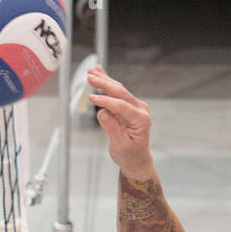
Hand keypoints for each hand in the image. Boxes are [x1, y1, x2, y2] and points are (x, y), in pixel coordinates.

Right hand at [88, 66, 153, 180]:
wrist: (136, 160)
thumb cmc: (129, 155)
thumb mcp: (120, 146)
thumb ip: (112, 128)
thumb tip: (102, 113)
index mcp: (141, 119)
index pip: (121, 106)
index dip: (106, 101)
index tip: (91, 99)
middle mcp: (140, 110)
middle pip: (120, 93)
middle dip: (104, 83)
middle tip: (90, 76)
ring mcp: (135, 106)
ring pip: (118, 90)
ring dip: (104, 80)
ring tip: (91, 71)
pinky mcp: (128, 106)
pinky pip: (117, 93)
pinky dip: (107, 84)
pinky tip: (100, 72)